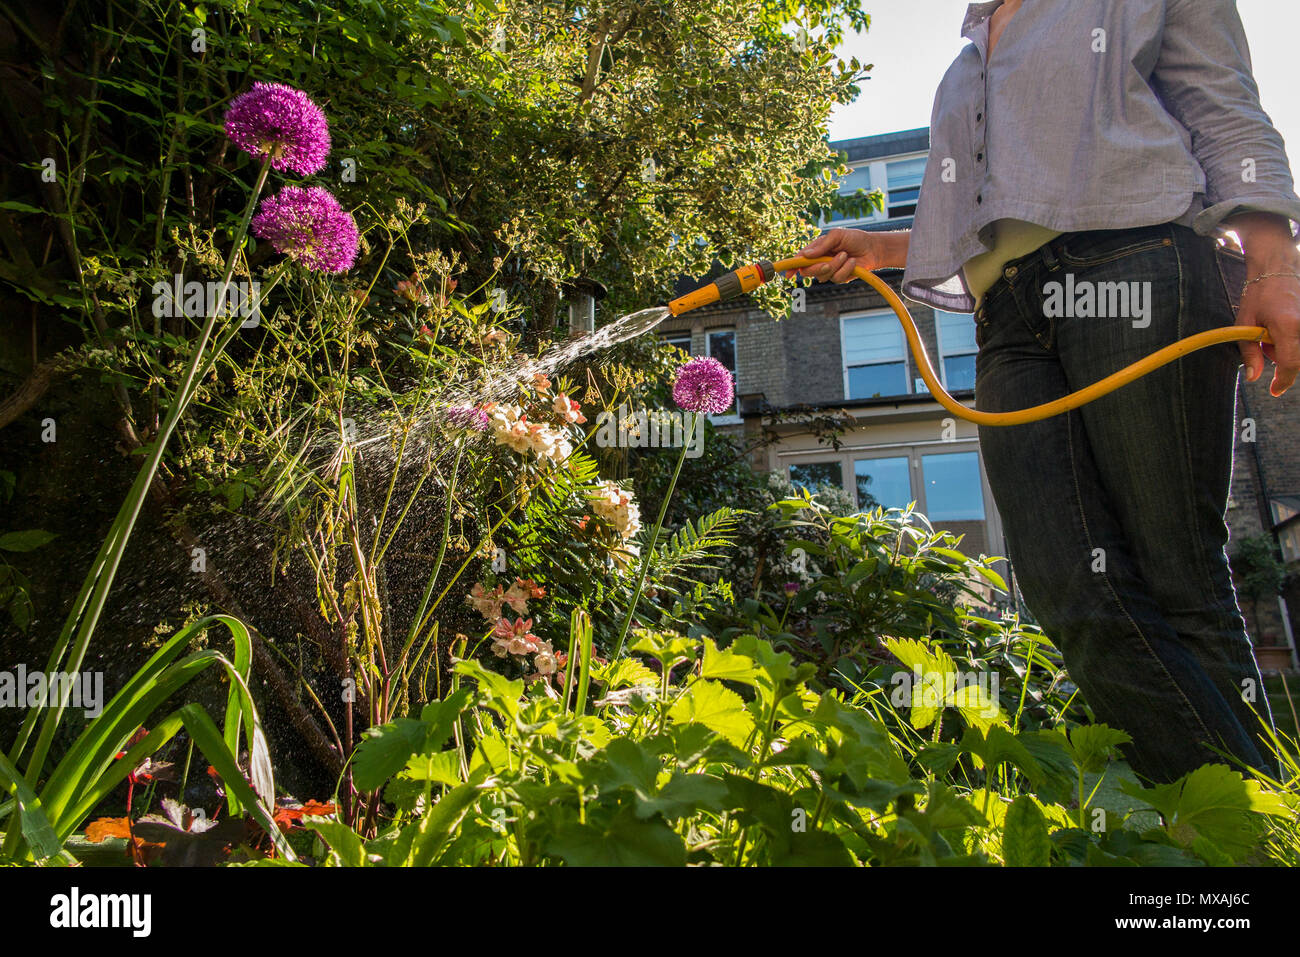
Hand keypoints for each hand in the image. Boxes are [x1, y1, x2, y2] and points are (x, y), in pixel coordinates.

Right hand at [784, 227, 881, 282]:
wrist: (872, 248)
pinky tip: (853, 262)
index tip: (788, 274)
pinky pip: (838, 278)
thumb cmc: (854, 238)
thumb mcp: (837, 235)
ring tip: (846, 255)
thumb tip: (805, 255)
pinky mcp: (840, 277)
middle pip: (808, 271)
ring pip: (824, 276)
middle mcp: (821, 261)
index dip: (792, 267)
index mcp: (816, 249)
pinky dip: (846, 269)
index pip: (800, 259)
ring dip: (836, 265)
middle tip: (828, 262)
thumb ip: (821, 245)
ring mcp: (830, 270)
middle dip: (818, 268)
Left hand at [1237, 272, 1299, 395]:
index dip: (1284, 380)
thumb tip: (1253, 377)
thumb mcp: (1246, 324)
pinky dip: (1290, 340)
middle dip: (1279, 359)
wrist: (1276, 270)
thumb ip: (1250, 353)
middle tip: (1264, 343)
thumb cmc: (1259, 294)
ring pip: (1298, 350)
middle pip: (1297, 358)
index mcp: (1288, 326)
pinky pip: (1299, 340)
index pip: (1291, 363)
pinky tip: (1280, 328)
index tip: (1275, 390)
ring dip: (1284, 348)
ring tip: (1270, 330)